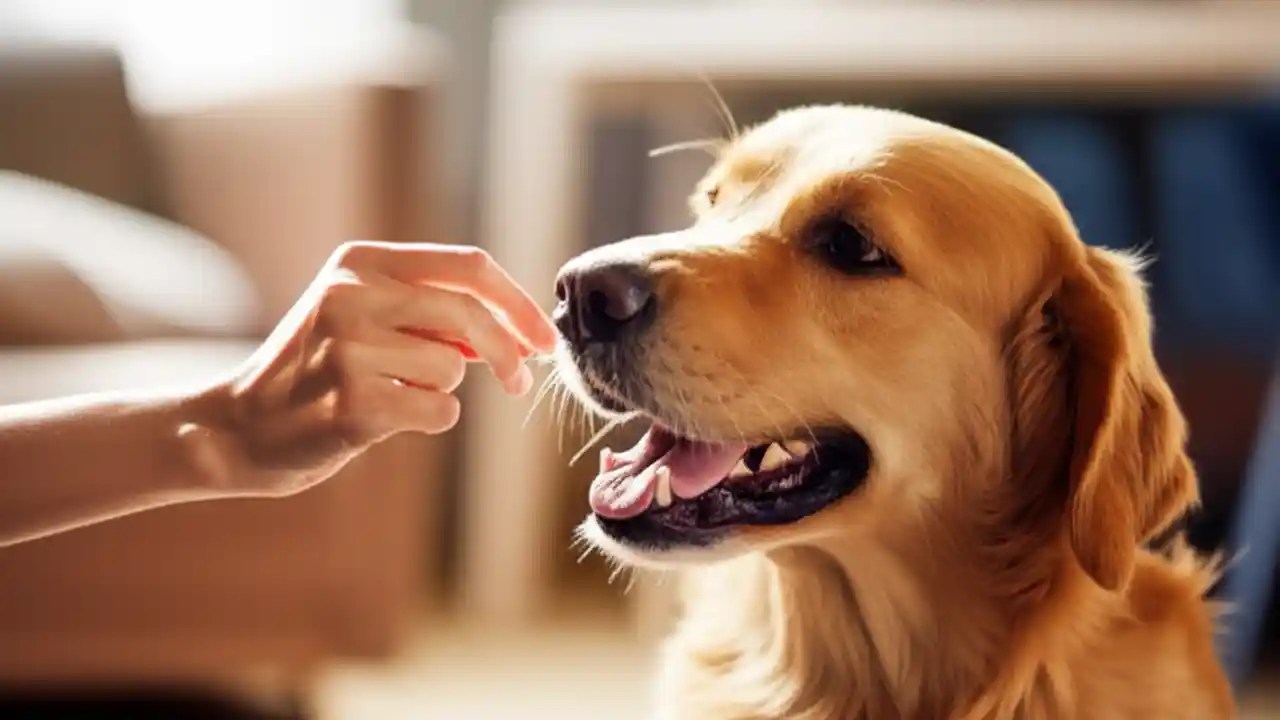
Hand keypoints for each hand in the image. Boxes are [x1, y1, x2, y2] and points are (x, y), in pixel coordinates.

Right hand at [206, 241, 555, 495]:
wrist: (238, 426)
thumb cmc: (317, 372)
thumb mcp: (363, 316)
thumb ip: (432, 312)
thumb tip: (518, 328)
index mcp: (361, 260)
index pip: (468, 266)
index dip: (518, 302)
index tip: (544, 336)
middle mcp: (351, 293)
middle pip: (470, 315)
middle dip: (510, 351)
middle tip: (521, 380)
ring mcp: (348, 347)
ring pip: (452, 369)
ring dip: (440, 390)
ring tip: (391, 393)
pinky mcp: (352, 401)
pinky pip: (439, 411)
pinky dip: (428, 420)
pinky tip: (381, 418)